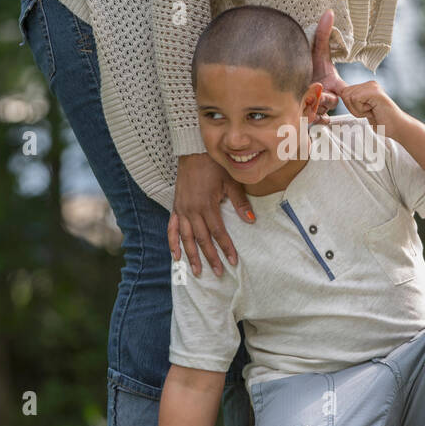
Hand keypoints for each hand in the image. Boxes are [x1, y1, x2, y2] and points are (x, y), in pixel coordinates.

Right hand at [169, 153, 253, 276]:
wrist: (194, 152)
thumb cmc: (214, 166)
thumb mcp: (231, 182)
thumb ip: (240, 203)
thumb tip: (252, 221)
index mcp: (207, 205)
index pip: (218, 232)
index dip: (226, 248)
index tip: (233, 262)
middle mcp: (192, 210)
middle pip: (202, 239)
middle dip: (210, 257)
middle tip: (217, 273)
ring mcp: (181, 210)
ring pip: (185, 238)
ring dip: (191, 255)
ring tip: (196, 271)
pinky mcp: (175, 207)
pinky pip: (171, 228)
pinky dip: (172, 243)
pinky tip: (176, 256)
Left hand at [310, 9, 349, 125]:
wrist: (291, 86)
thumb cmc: (307, 69)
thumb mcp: (316, 53)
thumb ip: (322, 35)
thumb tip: (329, 12)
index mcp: (334, 85)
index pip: (344, 91)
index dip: (345, 94)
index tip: (336, 90)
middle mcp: (329, 99)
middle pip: (330, 102)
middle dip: (321, 97)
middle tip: (311, 89)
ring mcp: (321, 111)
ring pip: (319, 113)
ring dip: (309, 108)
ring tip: (301, 101)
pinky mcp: (310, 120)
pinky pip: (311, 124)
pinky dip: (306, 120)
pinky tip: (300, 116)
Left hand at [340, 80, 409, 139]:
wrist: (398, 128)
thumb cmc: (382, 122)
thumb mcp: (363, 110)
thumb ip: (353, 101)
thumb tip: (339, 94)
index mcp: (366, 87)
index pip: (344, 92)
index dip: (350, 106)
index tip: (366, 112)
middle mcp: (370, 84)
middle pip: (344, 93)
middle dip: (352, 108)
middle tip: (369, 112)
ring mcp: (373, 86)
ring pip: (349, 96)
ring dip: (357, 109)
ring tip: (372, 111)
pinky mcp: (375, 92)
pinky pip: (355, 99)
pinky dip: (361, 110)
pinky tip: (373, 111)